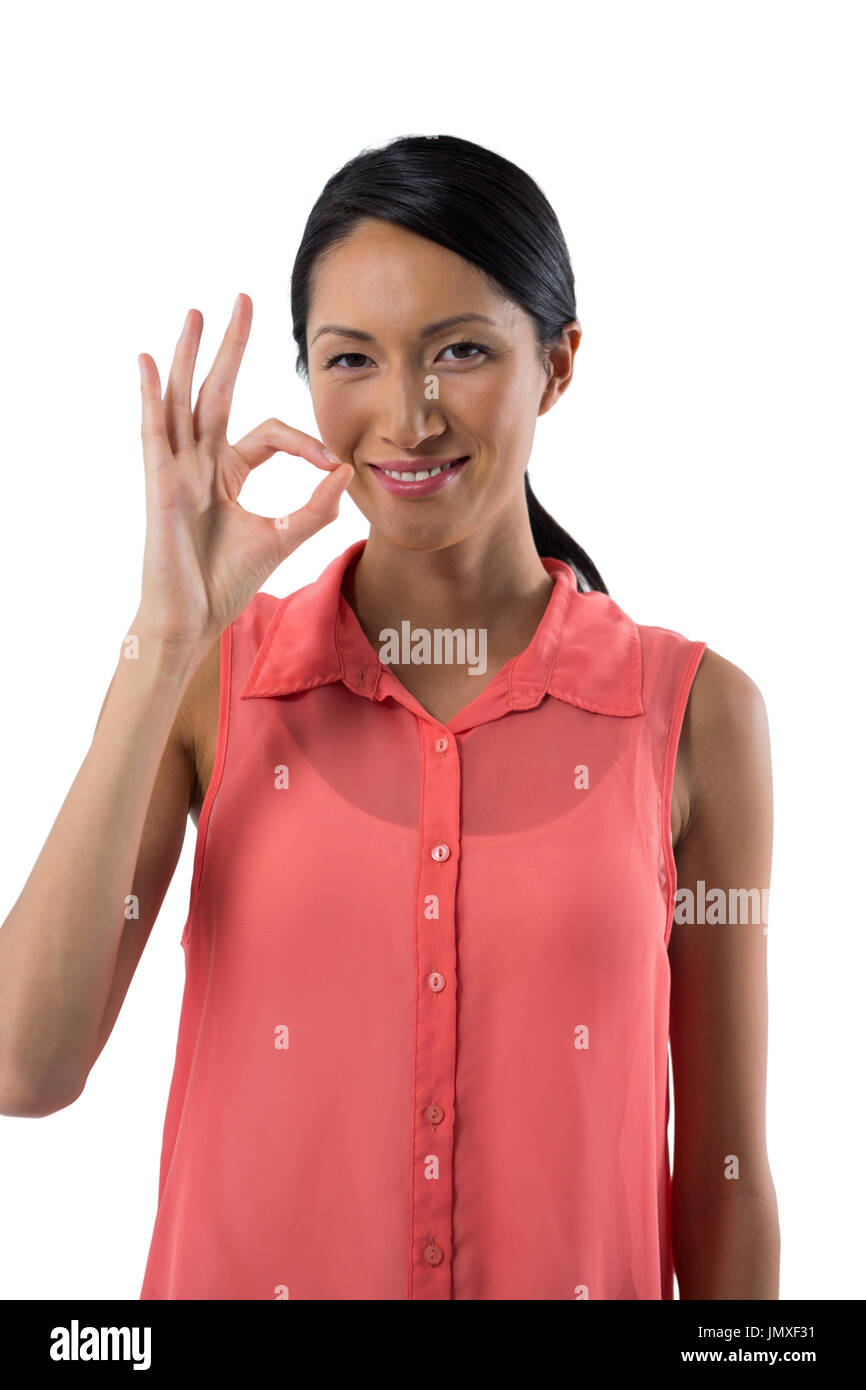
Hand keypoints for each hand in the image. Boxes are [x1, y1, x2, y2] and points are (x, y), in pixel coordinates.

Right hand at [134, 292, 352, 646]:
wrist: (192, 618)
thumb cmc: (225, 583)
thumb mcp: (281, 539)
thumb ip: (315, 507)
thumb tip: (347, 472)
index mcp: (228, 473)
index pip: (267, 433)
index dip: (303, 440)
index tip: (332, 461)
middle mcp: (199, 462)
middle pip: (216, 391)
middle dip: (231, 346)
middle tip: (244, 299)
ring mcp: (176, 469)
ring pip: (183, 399)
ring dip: (189, 354)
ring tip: (197, 312)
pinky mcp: (160, 483)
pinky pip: (153, 431)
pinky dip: (150, 395)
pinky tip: (147, 361)